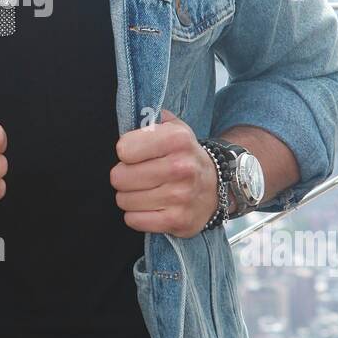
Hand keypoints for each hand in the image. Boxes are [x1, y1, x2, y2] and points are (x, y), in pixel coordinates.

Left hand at [109, 109, 219, 236]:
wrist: (217, 186)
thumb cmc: (185, 156)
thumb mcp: (174, 129)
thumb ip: (150, 119)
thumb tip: (133, 116)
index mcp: (177, 139)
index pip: (124, 149)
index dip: (126, 152)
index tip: (136, 155)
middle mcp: (181, 167)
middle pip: (119, 177)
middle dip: (123, 177)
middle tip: (138, 176)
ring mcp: (180, 197)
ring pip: (124, 200)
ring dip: (130, 197)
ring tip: (146, 191)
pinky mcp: (178, 221)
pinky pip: (134, 220)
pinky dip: (137, 215)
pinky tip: (150, 207)